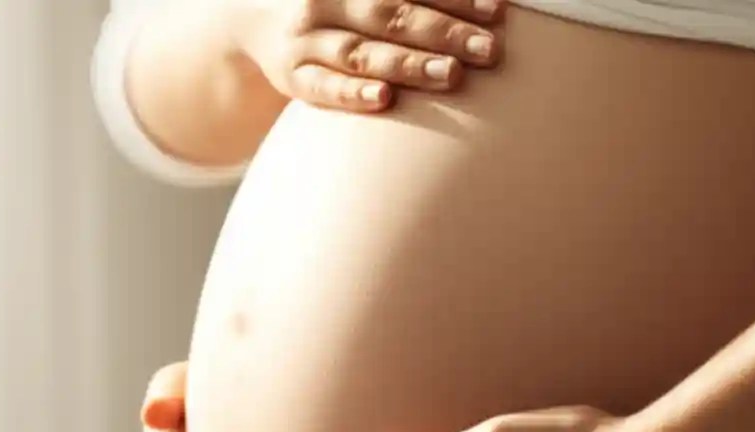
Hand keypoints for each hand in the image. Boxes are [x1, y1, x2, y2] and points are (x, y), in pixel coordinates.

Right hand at [227, 0, 505, 112]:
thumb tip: (486, 2)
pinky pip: (324, 88)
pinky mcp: (292, 78)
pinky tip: (384, 100)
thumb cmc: (336, 6)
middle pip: (391, 15)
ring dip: (408, 64)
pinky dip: (353, 93)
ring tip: (451, 75)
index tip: (498, 11)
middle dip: (444, 32)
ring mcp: (307, 41)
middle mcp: (327, 2)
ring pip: (362, 52)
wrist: (257, 19)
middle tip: (489, 50)